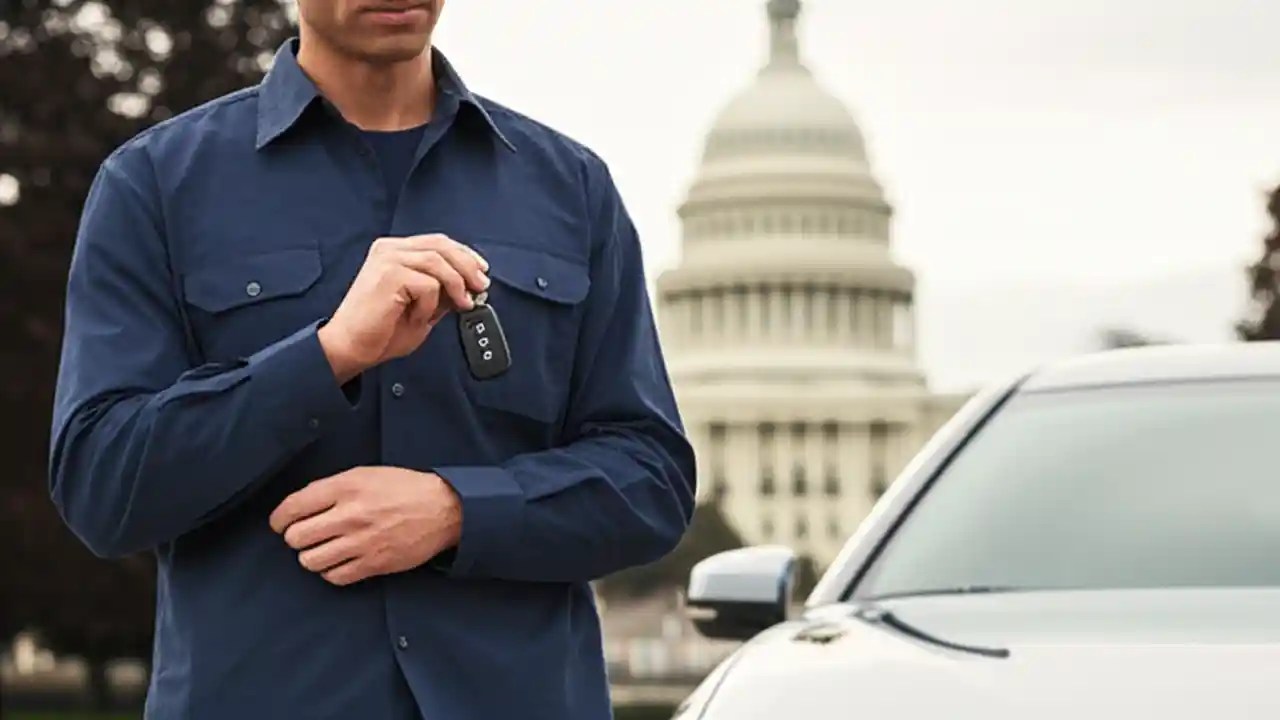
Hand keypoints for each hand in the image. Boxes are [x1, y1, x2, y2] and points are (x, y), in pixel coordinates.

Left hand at [268, 467, 462, 586]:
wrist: (443, 509)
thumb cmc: (404, 488)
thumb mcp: (366, 474)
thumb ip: (332, 488)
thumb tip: (301, 506)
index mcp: (346, 488)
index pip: (293, 507)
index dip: (279, 518)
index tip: (280, 523)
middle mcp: (350, 515)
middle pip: (296, 537)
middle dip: (296, 537)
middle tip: (306, 535)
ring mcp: (361, 542)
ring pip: (310, 561)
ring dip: (312, 556)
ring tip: (323, 549)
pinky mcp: (373, 564)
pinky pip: (334, 577)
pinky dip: (331, 571)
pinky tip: (339, 561)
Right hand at [318, 234, 489, 381]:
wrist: (351, 348)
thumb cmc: (381, 331)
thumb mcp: (423, 307)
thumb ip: (442, 292)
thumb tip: (471, 286)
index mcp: (395, 251)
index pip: (438, 242)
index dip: (465, 254)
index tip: (482, 271)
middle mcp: (390, 249)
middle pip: (441, 245)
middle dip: (468, 266)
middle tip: (480, 287)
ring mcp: (388, 259)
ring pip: (439, 262)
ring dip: (456, 286)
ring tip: (458, 305)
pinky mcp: (389, 274)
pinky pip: (428, 285)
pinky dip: (430, 305)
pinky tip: (418, 317)